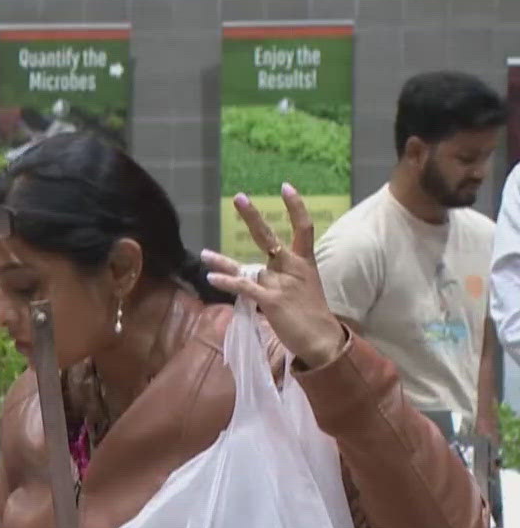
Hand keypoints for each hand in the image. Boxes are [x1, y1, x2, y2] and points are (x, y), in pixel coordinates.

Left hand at [201, 185, 348, 369]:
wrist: (323, 341)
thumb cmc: (310, 315)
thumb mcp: (300, 289)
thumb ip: (277, 277)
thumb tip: (252, 273)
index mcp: (304, 263)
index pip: (304, 227)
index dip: (296, 206)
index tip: (286, 186)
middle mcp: (293, 269)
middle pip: (270, 237)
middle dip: (253, 217)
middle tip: (239, 197)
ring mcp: (283, 284)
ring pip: (247, 266)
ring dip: (222, 262)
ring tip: (204, 254)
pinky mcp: (272, 301)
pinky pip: (245, 288)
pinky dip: (227, 282)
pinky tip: (212, 277)